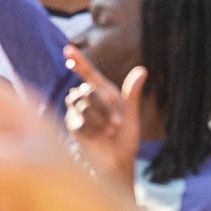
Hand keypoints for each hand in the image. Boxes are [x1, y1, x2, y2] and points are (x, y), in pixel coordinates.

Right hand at [61, 51, 144, 190]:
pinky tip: (96, 138)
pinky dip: (90, 130)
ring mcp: (78, 111)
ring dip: (97, 120)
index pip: (88, 72)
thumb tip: (143, 70)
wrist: (115, 162)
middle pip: (87, 90)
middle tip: (115, 125)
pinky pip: (77, 120)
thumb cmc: (126, 139)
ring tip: (106, 132)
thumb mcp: (131, 116)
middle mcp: (89, 99)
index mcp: (105, 92)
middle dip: (103, 108)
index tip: (67, 48)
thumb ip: (132, 93)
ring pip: (82, 104)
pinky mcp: (72, 124)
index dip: (78, 61)